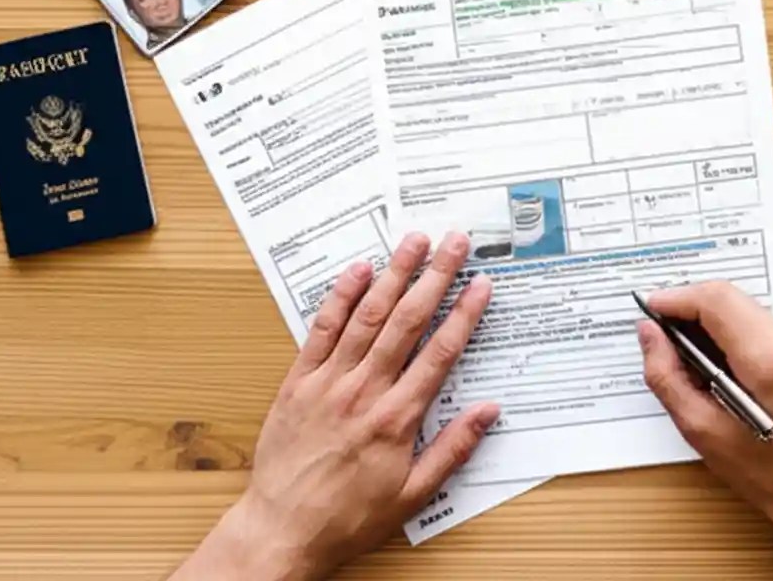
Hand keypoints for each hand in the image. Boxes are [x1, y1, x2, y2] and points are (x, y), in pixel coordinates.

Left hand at [170, 232, 496, 580]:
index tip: (481, 285)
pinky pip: (321, 330)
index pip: (440, 353)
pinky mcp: (298, 382)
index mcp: (398, 419)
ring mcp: (329, 383)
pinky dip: (340, 298)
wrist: (284, 529)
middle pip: (407, 321)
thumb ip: (453, 449)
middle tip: (454, 243)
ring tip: (413, 242)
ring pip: (367, 316)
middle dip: (434, 277)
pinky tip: (357, 271)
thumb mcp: (413, 494)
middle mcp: (365, 392)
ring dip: (393, 275)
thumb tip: (488, 411)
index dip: (464, 314)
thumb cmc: (349, 517)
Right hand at [638, 282, 772, 579]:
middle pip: (727, 296)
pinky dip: (725, 328)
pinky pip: (754, 321)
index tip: (649, 311)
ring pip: (740, 305)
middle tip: (659, 332)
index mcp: (766, 361)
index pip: (715, 301)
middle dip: (687, 305)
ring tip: (681, 350)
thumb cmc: (762, 470)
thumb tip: (648, 333)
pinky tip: (710, 358)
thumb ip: (667, 375)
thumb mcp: (699, 428)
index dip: (675, 298)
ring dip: (706, 317)